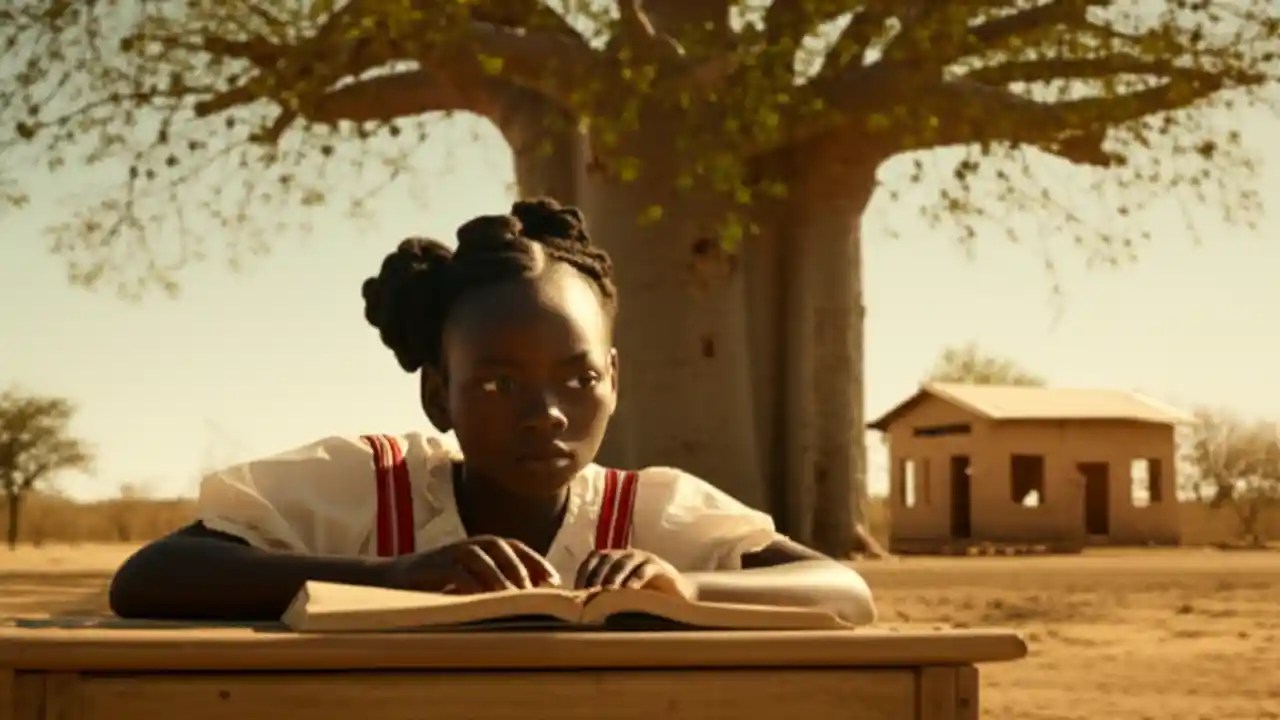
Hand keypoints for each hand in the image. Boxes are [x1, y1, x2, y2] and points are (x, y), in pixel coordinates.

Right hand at [383, 536, 560, 593]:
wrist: (395, 579)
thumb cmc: (440, 584)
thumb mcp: (473, 582)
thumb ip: (497, 585)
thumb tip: (534, 599)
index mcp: (482, 546)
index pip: (516, 546)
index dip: (536, 560)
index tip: (555, 581)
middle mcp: (469, 544)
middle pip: (500, 546)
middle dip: (520, 567)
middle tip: (534, 592)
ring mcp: (449, 552)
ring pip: (478, 556)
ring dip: (497, 575)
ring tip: (511, 596)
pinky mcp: (431, 565)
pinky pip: (453, 571)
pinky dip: (469, 583)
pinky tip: (479, 599)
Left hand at [574, 549, 694, 599]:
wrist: (678, 596)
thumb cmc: (645, 598)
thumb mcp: (621, 596)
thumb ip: (603, 597)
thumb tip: (580, 609)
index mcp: (614, 559)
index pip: (594, 558)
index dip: (585, 572)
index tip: (577, 590)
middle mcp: (627, 555)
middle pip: (607, 559)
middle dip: (597, 576)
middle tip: (590, 594)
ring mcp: (644, 558)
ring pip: (625, 562)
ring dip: (614, 576)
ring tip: (607, 592)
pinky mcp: (660, 567)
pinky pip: (645, 569)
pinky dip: (635, 579)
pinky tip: (629, 591)